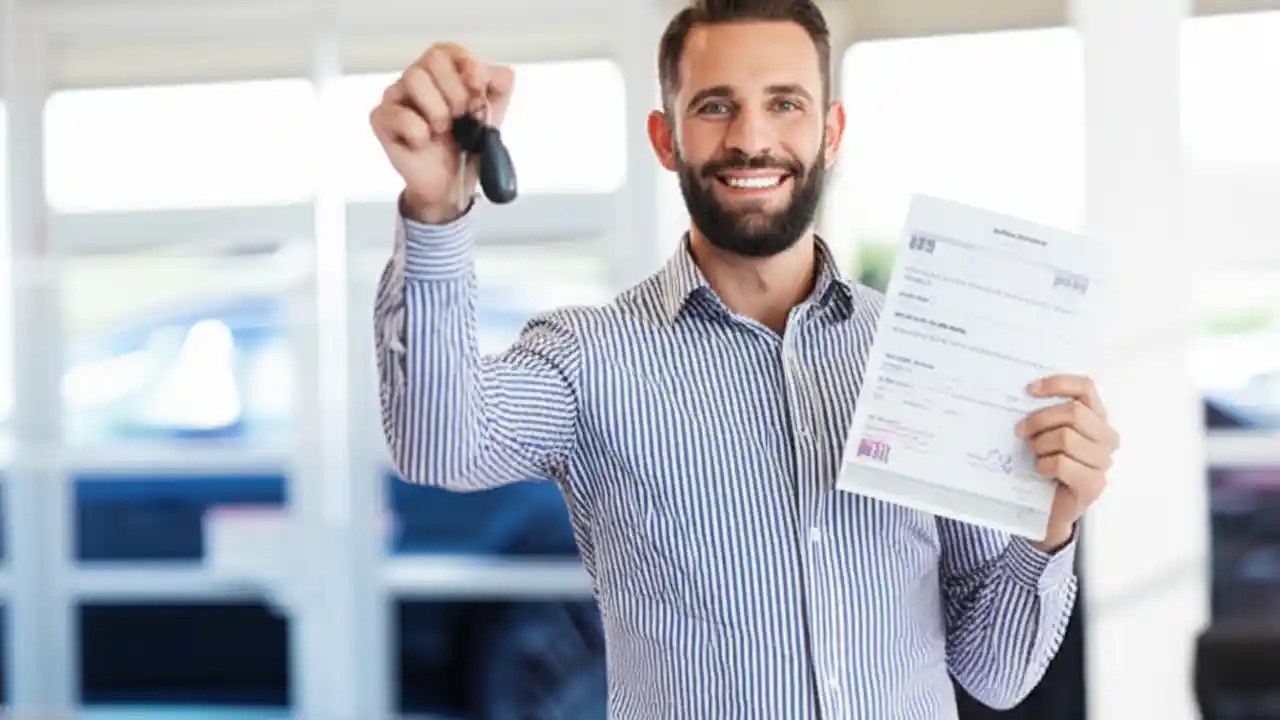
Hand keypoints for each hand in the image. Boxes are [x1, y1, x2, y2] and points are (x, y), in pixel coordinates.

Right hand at [369, 43, 514, 223]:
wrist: (452, 182)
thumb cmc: (468, 143)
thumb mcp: (494, 112)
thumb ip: (499, 85)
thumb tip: (491, 72)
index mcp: (443, 71)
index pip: (449, 50)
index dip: (468, 66)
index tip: (478, 89)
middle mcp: (417, 77)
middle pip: (433, 59)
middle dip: (456, 90)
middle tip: (462, 116)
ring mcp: (396, 96)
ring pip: (414, 78)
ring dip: (438, 110)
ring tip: (443, 130)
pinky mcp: (381, 119)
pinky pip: (399, 114)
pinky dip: (419, 132)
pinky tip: (423, 143)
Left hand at [1015, 374, 1119, 551]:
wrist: (1049, 507)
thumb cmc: (1048, 464)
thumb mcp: (1047, 433)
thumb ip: (1046, 414)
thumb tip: (1022, 393)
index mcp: (1097, 418)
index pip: (1086, 388)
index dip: (1058, 384)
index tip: (1029, 390)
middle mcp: (1107, 437)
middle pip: (1074, 412)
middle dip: (1040, 419)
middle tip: (1021, 431)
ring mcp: (1103, 462)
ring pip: (1066, 437)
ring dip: (1041, 445)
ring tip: (1034, 454)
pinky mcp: (1094, 485)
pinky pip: (1062, 463)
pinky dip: (1044, 465)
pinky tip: (1041, 471)